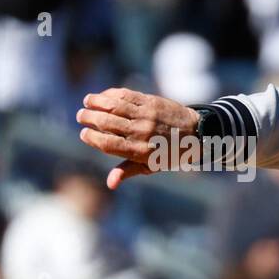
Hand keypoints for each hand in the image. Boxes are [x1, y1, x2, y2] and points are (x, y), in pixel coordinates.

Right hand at [77, 88, 199, 189]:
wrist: (197, 133)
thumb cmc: (171, 153)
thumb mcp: (152, 165)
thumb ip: (128, 170)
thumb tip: (110, 184)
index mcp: (140, 151)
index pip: (106, 144)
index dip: (91, 138)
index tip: (84, 134)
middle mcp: (141, 132)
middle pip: (106, 123)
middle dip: (88, 118)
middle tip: (81, 116)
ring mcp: (146, 115)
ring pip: (113, 106)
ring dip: (95, 102)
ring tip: (87, 102)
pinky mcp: (151, 101)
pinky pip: (125, 95)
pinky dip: (110, 94)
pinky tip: (103, 96)